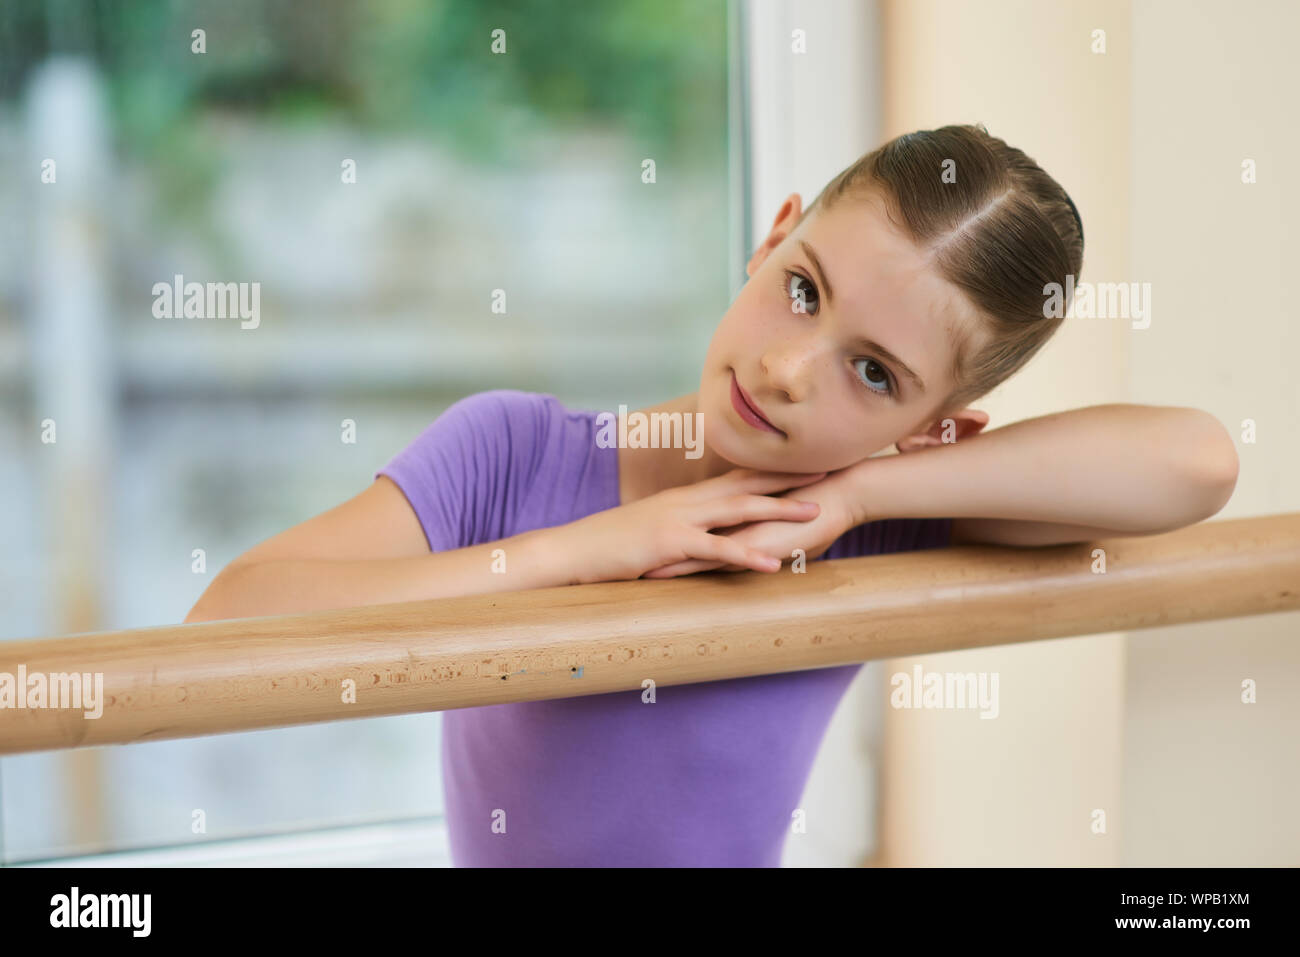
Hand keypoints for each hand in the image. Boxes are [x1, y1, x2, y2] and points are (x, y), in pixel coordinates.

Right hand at [555, 468, 827, 584]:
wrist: (573, 550)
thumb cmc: (610, 545)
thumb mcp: (651, 531)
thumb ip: (680, 530)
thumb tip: (700, 539)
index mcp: (685, 498)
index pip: (737, 476)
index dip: (773, 469)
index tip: (805, 462)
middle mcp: (687, 502)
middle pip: (748, 482)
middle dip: (789, 476)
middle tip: (828, 469)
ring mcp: (680, 520)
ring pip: (740, 509)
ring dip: (781, 509)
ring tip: (817, 513)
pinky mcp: (671, 544)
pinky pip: (716, 549)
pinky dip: (746, 554)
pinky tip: (771, 563)